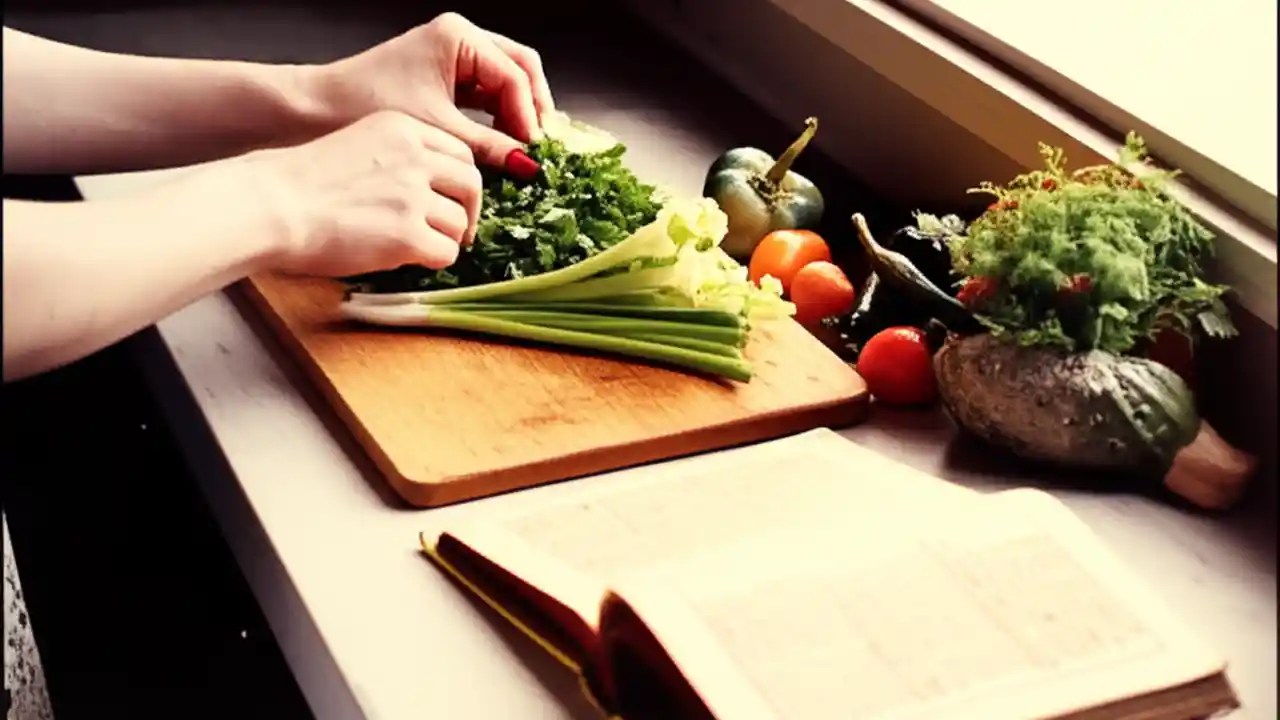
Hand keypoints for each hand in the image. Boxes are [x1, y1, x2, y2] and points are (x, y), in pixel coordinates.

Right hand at [248, 110, 481, 277]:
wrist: (270, 204)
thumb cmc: (298, 182)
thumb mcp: (356, 146)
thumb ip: (395, 159)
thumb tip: (428, 189)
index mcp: (401, 128)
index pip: (458, 151)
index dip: (459, 180)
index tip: (451, 197)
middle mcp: (414, 156)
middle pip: (471, 184)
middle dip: (468, 210)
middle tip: (456, 230)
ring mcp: (413, 196)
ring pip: (459, 223)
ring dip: (445, 238)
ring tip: (417, 246)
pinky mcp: (408, 234)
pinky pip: (445, 253)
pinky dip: (433, 260)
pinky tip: (408, 259)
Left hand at [310, 12, 554, 167]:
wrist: (315, 110)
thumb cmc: (367, 107)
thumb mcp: (437, 129)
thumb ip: (487, 146)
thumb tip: (528, 164)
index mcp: (458, 37)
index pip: (514, 75)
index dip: (528, 115)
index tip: (534, 150)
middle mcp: (459, 38)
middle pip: (520, 67)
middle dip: (533, 106)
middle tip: (539, 144)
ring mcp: (452, 54)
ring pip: (506, 79)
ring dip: (517, 112)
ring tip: (523, 148)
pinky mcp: (444, 76)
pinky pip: (485, 93)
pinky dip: (498, 115)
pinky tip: (502, 143)